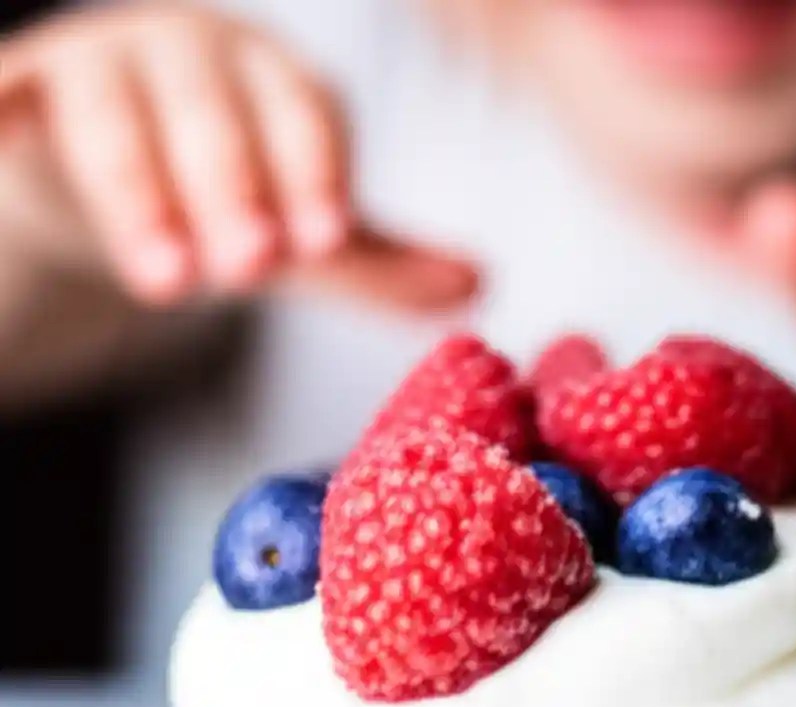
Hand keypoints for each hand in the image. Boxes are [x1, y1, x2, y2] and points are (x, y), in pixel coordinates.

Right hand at [0, 3, 476, 309]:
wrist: (113, 165)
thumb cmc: (222, 190)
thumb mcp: (293, 227)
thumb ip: (371, 262)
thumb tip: (477, 291)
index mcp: (274, 76)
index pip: (302, 114)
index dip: (313, 172)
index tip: (322, 240)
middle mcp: (194, 55)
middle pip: (212, 113)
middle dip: (231, 190)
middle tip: (247, 269)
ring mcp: (103, 65)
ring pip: (114, 115)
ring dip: (139, 193)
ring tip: (167, 279)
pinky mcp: (27, 86)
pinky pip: (6, 90)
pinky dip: (0, 106)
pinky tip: (1, 129)